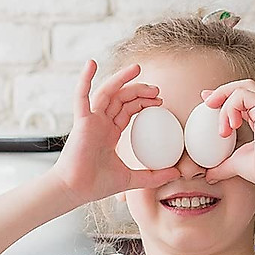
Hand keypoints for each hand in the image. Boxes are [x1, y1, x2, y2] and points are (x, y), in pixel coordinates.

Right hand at [51, 61, 180, 204]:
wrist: (76, 190)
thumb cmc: (97, 184)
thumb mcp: (134, 179)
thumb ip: (155, 176)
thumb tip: (178, 174)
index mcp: (110, 133)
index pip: (128, 109)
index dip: (143, 102)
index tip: (160, 101)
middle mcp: (100, 123)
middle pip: (121, 98)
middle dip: (139, 90)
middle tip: (157, 89)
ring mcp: (90, 121)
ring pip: (107, 92)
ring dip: (121, 79)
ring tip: (137, 69)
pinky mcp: (81, 121)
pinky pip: (81, 96)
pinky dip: (85, 79)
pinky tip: (91, 64)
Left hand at [201, 80, 254, 189]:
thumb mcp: (234, 164)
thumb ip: (221, 165)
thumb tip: (209, 175)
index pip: (241, 99)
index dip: (222, 97)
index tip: (207, 103)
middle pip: (243, 86)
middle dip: (222, 91)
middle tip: (208, 103)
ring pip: (241, 88)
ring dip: (225, 101)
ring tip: (222, 124)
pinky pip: (242, 95)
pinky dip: (231, 107)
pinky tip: (230, 126)